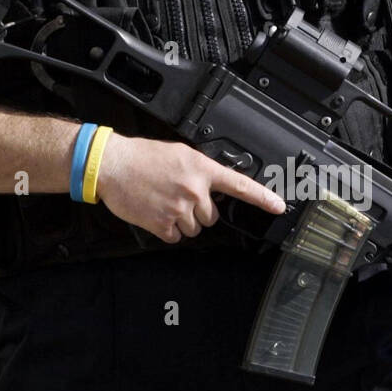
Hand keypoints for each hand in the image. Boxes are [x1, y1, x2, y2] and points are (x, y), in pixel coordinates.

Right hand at [95, 133, 285, 243]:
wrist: (112, 164)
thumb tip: (208, 184)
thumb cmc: (142, 157)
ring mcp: (179, 209)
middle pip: (210, 216)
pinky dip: (166, 229)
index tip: (278, 206)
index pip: (239, 185)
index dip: (262, 198)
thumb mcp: (178, 154)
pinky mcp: (163, 224)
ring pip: (194, 228)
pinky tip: (155, 212)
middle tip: (177, 195)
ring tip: (163, 202)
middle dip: (197, 210)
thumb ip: (198, 169)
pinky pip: (176, 236)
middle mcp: (194, 190)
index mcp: (200, 169)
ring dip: (181, 220)